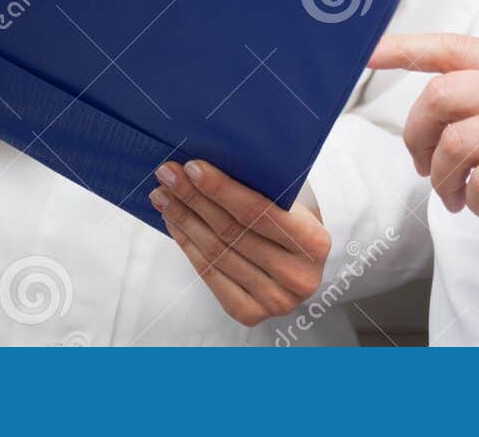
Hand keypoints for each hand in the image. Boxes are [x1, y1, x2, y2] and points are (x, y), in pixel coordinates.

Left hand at [151, 160, 330, 325]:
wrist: (304, 264)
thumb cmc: (296, 221)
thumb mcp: (295, 201)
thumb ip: (265, 187)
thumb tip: (210, 164)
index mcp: (314, 242)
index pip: (258, 213)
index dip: (221, 189)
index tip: (192, 167)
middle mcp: (297, 277)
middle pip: (230, 231)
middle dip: (193, 199)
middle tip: (168, 175)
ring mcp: (274, 300)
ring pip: (215, 252)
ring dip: (184, 220)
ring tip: (164, 196)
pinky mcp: (250, 313)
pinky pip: (209, 274)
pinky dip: (188, 245)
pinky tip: (175, 222)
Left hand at [369, 33, 478, 260]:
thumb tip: (453, 116)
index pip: (455, 46)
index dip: (404, 47)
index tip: (366, 53)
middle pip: (442, 94)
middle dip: (417, 136)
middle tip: (425, 168)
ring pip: (457, 141)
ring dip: (444, 181)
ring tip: (459, 199)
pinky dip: (475, 201)